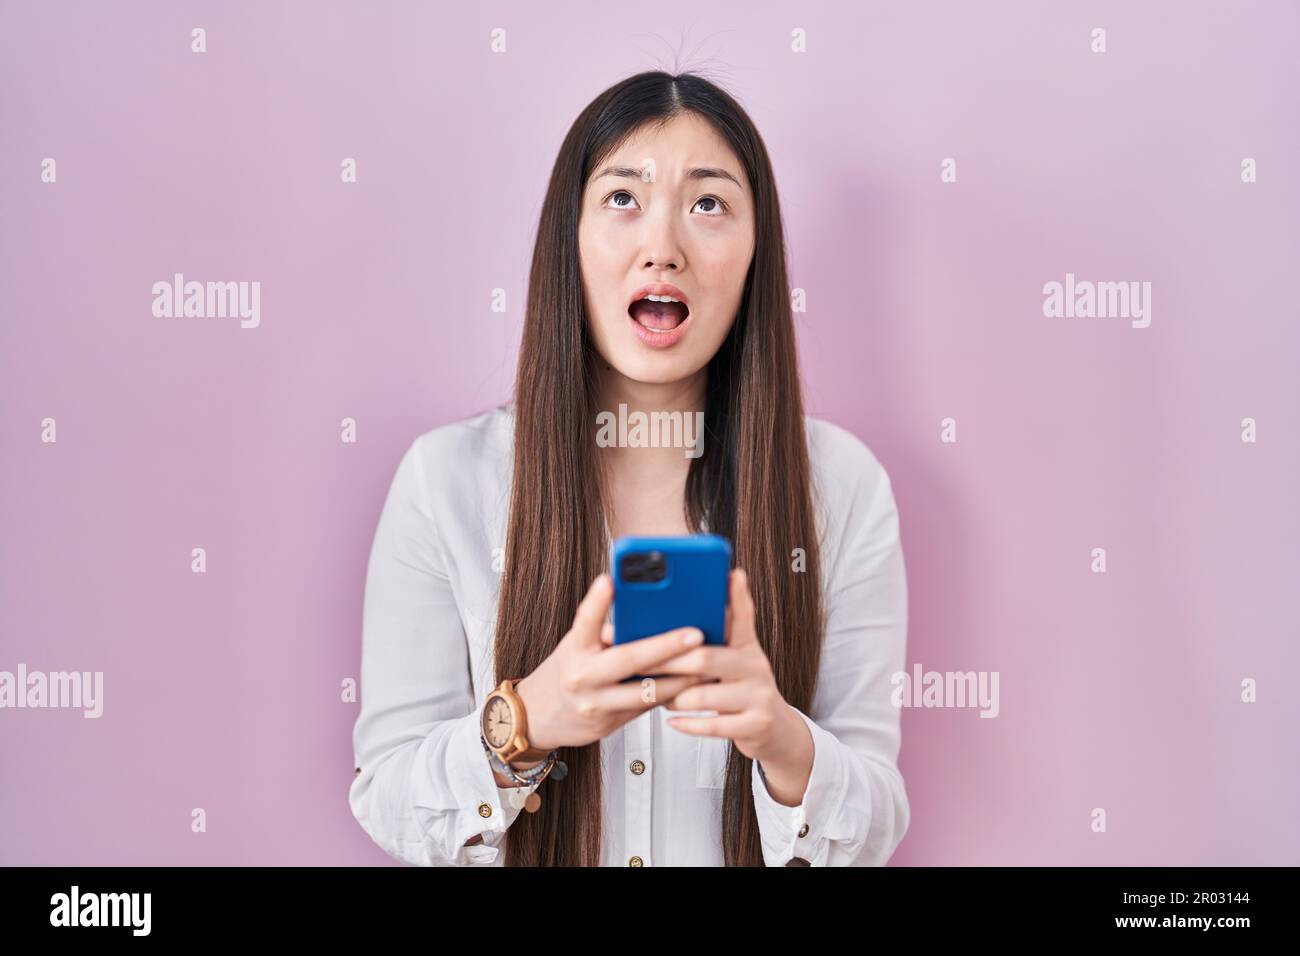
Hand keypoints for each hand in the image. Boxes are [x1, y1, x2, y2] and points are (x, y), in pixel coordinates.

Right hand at [515, 574, 712, 750]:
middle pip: (628, 659)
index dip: (597, 601)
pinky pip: (645, 709)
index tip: (609, 580)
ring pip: (645, 691)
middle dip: (665, 646)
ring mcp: (595, 704)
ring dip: (680, 678)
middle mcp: (582, 676)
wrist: (537, 717)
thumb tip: (648, 618)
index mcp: (574, 649)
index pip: (585, 621)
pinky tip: (693, 686)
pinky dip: (670, 695)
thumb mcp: (576, 647)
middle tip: (695, 634)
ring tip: (707, 664)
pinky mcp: (608, 725)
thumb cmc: (566, 671)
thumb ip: (605, 635)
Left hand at [655, 569, 809, 771]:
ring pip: (704, 695)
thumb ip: (716, 638)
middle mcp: (757, 668)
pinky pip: (712, 725)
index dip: (738, 596)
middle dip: (670, 662)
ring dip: (675, 697)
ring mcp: (758, 697)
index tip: (731, 574)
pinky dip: (686, 724)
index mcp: (749, 647)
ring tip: (660, 696)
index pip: (744, 617)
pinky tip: (671, 720)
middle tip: (644, 664)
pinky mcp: (754, 725)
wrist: (775, 729)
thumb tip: (681, 617)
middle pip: (706, 658)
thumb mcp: (736, 659)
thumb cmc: (742, 689)